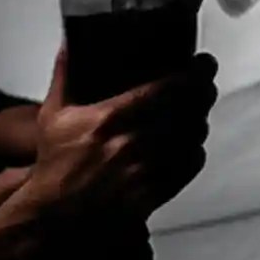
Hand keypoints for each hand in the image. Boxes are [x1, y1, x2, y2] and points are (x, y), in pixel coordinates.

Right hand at [16, 47, 217, 221]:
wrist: (53, 215)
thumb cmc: (56, 166)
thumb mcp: (54, 115)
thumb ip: (66, 75)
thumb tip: (69, 44)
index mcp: (109, 120)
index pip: (166, 89)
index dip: (193, 74)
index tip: (202, 64)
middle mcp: (130, 144)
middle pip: (187, 111)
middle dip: (203, 93)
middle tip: (206, 84)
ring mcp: (144, 171)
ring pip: (192, 138)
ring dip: (199, 122)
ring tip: (197, 113)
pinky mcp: (152, 194)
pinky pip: (188, 167)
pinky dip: (195, 153)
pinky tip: (190, 145)